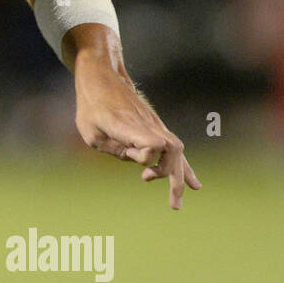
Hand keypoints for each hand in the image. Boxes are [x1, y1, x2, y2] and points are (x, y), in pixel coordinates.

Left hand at [73, 58, 201, 209]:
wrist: (102, 77)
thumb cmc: (91, 106)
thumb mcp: (90, 132)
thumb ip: (114, 149)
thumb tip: (137, 159)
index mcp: (128, 126)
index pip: (152, 144)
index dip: (146, 158)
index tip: (133, 160)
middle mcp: (147, 125)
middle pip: (171, 152)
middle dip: (173, 179)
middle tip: (173, 204)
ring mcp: (154, 124)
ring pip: (176, 151)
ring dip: (180, 176)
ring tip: (177, 201)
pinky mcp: (154, 126)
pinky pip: (173, 147)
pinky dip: (182, 166)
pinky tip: (192, 184)